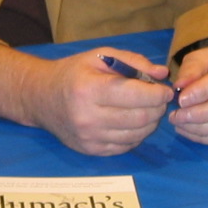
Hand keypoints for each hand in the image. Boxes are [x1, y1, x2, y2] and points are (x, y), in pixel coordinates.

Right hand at [30, 48, 172, 156]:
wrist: (41, 98)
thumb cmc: (74, 73)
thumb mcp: (100, 56)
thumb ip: (133, 61)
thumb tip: (162, 74)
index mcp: (90, 89)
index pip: (136, 96)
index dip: (158, 94)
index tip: (165, 89)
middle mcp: (88, 117)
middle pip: (141, 118)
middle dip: (157, 108)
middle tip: (158, 99)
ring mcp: (89, 138)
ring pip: (137, 135)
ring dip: (150, 122)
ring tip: (147, 109)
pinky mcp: (91, 150)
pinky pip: (127, 146)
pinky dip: (137, 134)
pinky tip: (132, 121)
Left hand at [169, 42, 207, 147]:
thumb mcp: (200, 59)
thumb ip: (191, 71)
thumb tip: (180, 87)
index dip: (203, 91)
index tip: (181, 99)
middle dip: (200, 113)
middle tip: (176, 115)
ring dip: (201, 128)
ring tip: (179, 123)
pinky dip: (205, 138)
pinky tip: (188, 130)